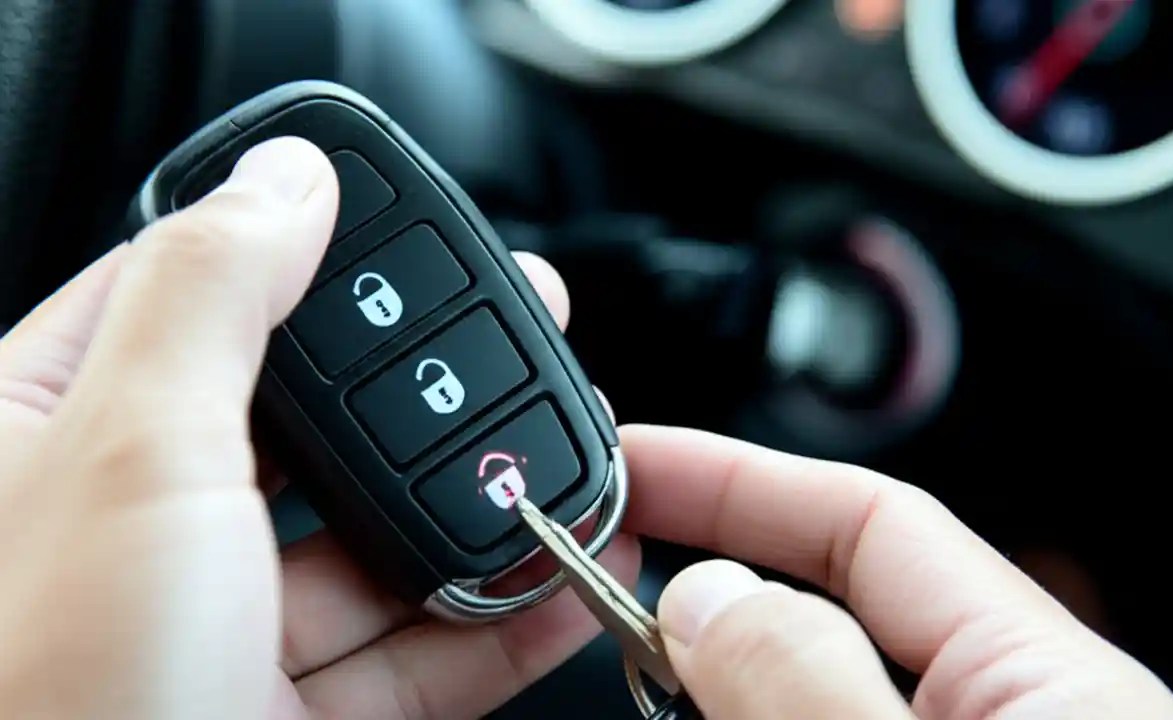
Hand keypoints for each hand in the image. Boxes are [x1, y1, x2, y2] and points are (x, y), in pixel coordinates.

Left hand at [0, 137, 638, 719]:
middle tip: (528, 341)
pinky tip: (567, 580)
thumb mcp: (130, 458)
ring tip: (576, 467)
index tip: (408, 231)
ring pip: (376, 543)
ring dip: (484, 510)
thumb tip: (288, 177)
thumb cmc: (45, 704)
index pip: (194, 291)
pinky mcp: (282, 718)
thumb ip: (215, 297)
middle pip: (315, 419)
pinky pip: (410, 653)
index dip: (306, 249)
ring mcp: (216, 628)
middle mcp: (136, 527)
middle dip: (431, 390)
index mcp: (53, 432)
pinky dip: (500, 621)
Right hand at [621, 427, 1172, 718]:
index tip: (640, 464)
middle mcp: (1010, 718)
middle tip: (604, 571)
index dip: (741, 475)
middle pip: (832, 599)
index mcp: (1048, 684)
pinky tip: (695, 711)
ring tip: (638, 665)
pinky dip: (741, 712)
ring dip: (712, 669)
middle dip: (711, 574)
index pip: (873, 519)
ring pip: (805, 683)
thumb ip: (814, 685)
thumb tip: (709, 598)